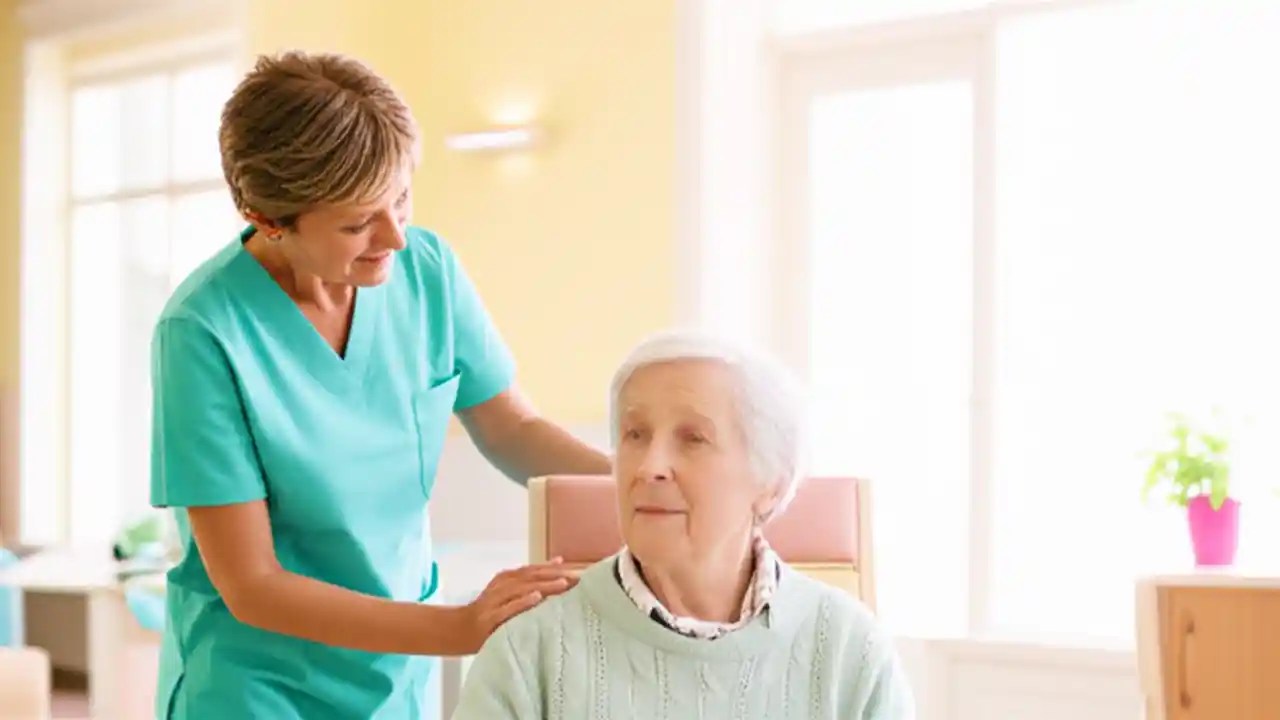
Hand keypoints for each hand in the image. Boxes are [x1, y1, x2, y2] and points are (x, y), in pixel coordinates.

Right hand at [459, 558, 577, 651]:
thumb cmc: (490, 610)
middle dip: (556, 576)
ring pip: (522, 589)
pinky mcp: (489, 618)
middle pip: (532, 576)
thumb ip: (532, 577)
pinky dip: (522, 602)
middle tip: (579, 578)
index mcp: (508, 577)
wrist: (459, 629)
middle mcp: (502, 585)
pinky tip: (536, 598)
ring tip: (563, 583)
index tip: (582, 571)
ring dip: (543, 585)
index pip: (537, 569)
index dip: (559, 569)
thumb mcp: (510, 590)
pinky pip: (508, 608)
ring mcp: (495, 600)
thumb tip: (560, 561)